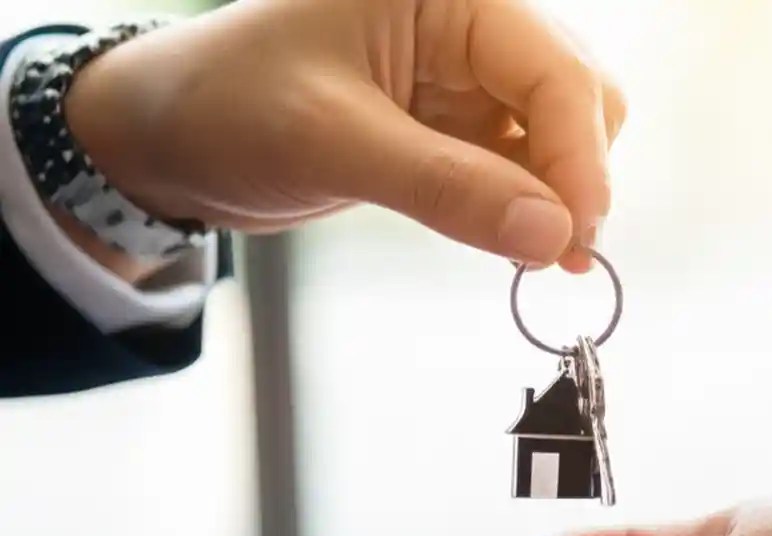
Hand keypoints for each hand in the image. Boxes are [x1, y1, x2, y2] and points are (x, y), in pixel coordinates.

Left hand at [64, 0, 624, 272]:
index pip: (557, 71)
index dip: (581, 159)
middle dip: (577, 176)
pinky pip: (524, 166)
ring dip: (557, 196)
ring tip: (530, 255)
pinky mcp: (459, 124)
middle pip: (581, 97)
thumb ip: (446, 187)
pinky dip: (527, 208)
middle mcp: (471, 24)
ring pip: (563, 136)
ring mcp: (469, 76)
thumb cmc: (227, 106)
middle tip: (555, 255)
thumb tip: (554, 237)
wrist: (170, 134)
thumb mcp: (329, 140)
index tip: (574, 240)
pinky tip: (511, 242)